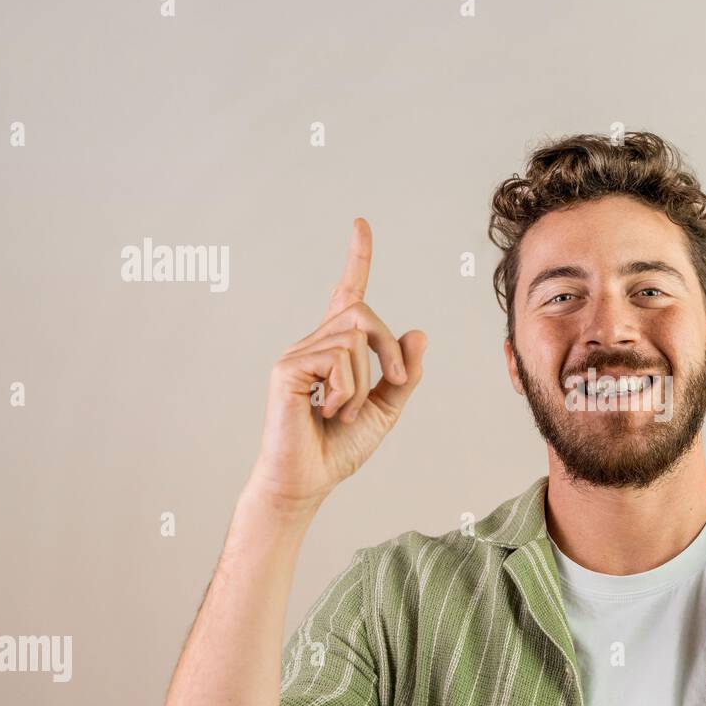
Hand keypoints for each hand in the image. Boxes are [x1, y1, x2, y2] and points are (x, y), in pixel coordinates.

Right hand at [245, 218, 426, 510]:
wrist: (309, 481)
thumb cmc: (339, 448)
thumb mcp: (386, 409)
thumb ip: (403, 373)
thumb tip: (418, 333)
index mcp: (336, 349)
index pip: (348, 294)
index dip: (357, 259)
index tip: (361, 225)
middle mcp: (314, 343)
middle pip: (364, 313)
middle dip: (391, 348)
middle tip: (397, 381)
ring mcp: (298, 352)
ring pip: (356, 337)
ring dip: (367, 380)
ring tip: (346, 410)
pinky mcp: (287, 367)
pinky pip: (339, 357)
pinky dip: (348, 389)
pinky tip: (328, 410)